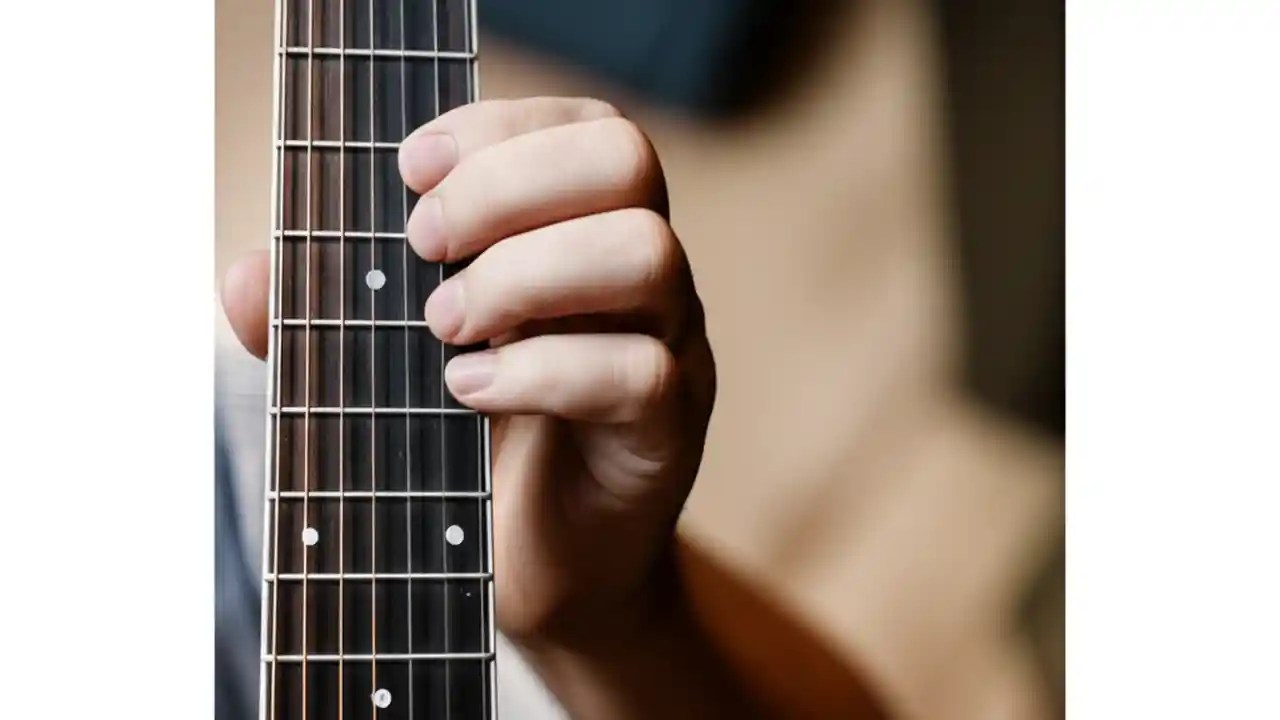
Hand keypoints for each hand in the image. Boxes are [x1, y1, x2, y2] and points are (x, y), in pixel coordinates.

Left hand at [223, 97, 715, 652]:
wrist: (545, 572)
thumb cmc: (477, 450)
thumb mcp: (395, 368)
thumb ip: (324, 319)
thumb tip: (243, 280)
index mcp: (587, 234)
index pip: (581, 126)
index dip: (495, 125)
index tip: (406, 167)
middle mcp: (641, 277)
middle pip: (625, 160)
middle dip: (504, 185)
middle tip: (422, 245)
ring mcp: (670, 349)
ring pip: (645, 251)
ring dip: (523, 272)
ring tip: (442, 327)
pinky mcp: (667, 432)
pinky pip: (636, 373)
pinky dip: (538, 371)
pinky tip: (467, 393)